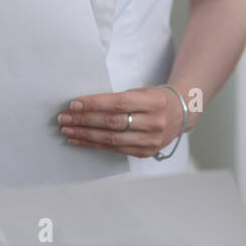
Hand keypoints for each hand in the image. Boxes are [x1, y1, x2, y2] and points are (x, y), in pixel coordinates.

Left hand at [58, 86, 186, 157]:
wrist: (181, 114)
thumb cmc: (156, 100)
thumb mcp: (143, 92)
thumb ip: (119, 99)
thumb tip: (84, 105)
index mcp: (155, 102)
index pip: (119, 103)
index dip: (94, 104)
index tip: (74, 104)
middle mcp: (155, 122)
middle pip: (113, 122)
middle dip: (84, 120)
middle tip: (64, 118)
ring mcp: (151, 140)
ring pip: (112, 139)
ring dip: (85, 135)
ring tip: (67, 130)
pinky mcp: (146, 152)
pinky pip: (115, 149)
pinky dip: (94, 145)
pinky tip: (80, 140)